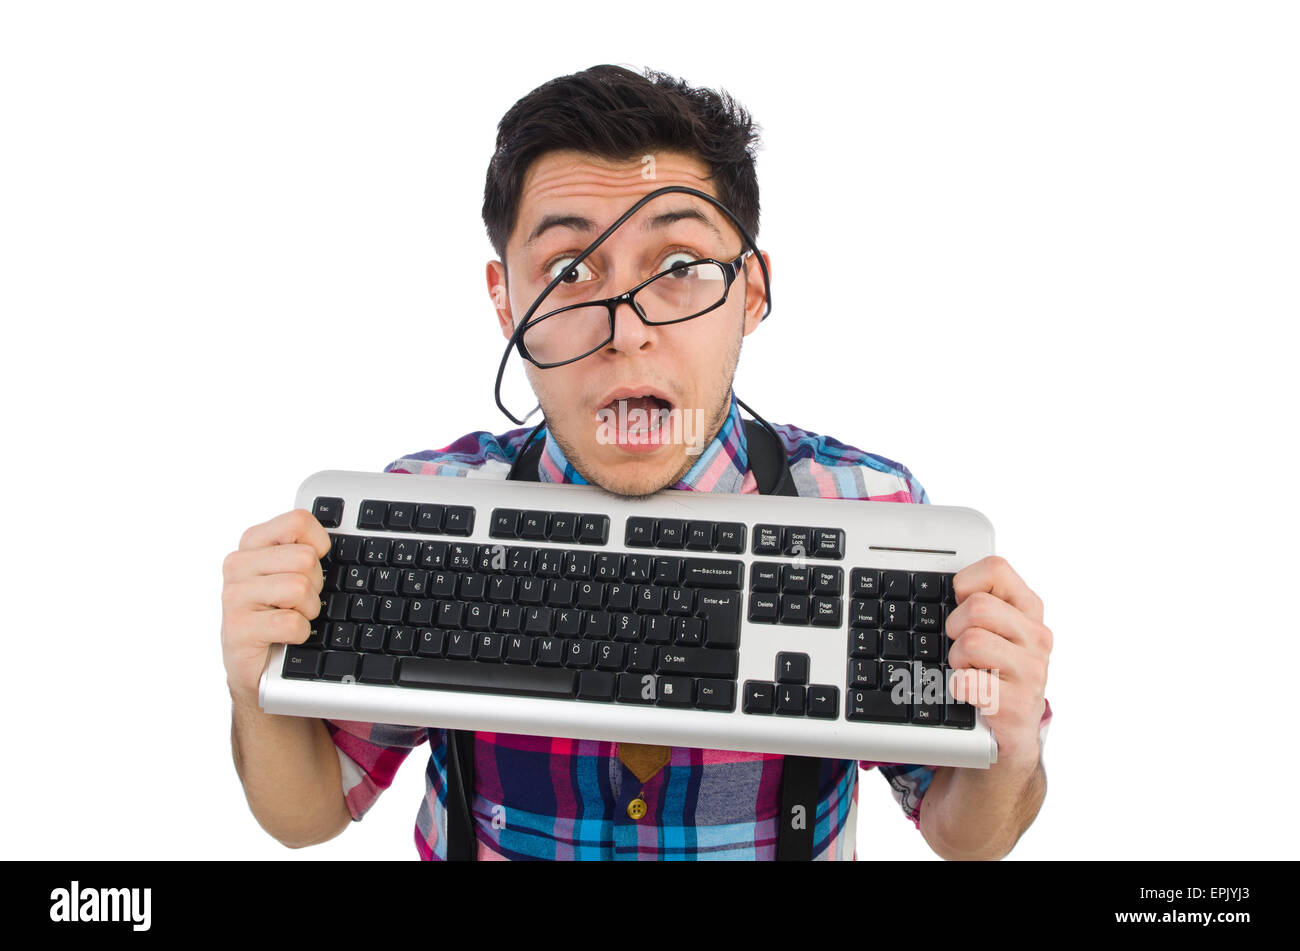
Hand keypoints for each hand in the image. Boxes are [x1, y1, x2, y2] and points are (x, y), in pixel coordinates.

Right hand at [221, 509, 332, 707]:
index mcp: (253, 542)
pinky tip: (286, 636)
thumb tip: (341, 540)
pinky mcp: (238, 628)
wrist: (257, 664)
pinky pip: (291, 622)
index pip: (298, 521)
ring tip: (292, 616)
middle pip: (305, 558)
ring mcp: (234, 595)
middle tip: (300, 600)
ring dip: (308, 609)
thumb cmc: (279, 612)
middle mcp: (238, 564)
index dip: (320, 544)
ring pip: (299, 588)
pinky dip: (300, 633)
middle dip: (316, 583)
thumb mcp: (291, 572)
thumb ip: (305, 549)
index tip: (315, 563)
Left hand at [944, 556, 1051, 768]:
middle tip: (960, 645)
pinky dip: (957, 687)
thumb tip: (941, 585)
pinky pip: (967, 681)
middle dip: (954, 626)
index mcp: (1029, 609)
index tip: (961, 604)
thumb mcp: (993, 629)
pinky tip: (970, 693)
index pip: (997, 568)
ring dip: (956, 659)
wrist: (1009, 731)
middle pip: (977, 607)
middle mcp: (1036, 636)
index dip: (965, 583)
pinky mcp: (1017, 704)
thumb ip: (979, 602)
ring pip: (970, 642)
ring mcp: (1032, 671)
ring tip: (967, 670)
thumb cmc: (994, 672)